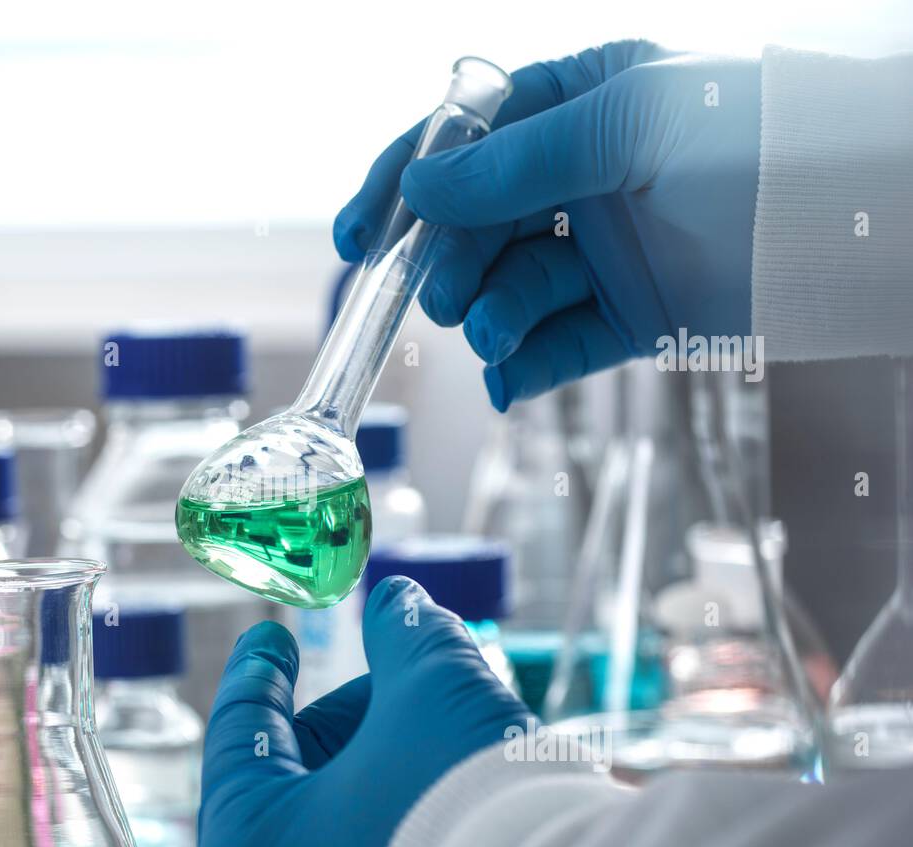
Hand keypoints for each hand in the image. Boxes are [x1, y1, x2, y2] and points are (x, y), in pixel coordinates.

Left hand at [197, 576, 530, 846]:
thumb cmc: (469, 818)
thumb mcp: (435, 697)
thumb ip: (408, 639)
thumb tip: (399, 603)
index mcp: (247, 840)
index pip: (240, 730)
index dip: (260, 670)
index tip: (272, 638)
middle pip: (295, 781)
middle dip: (349, 722)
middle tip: (398, 685)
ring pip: (335, 836)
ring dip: (382, 777)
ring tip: (444, 743)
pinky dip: (400, 837)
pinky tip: (454, 807)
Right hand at [334, 42, 760, 409]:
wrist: (844, 214)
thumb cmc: (745, 133)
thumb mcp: (621, 127)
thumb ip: (515, 163)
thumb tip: (419, 187)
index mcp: (575, 105)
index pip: (463, 142)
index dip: (402, 185)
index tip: (358, 234)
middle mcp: (581, 178)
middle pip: (478, 226)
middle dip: (448, 262)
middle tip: (438, 297)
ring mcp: (603, 251)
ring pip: (513, 290)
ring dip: (488, 316)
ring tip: (489, 335)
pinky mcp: (630, 316)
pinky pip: (559, 345)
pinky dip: (527, 367)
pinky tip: (507, 384)